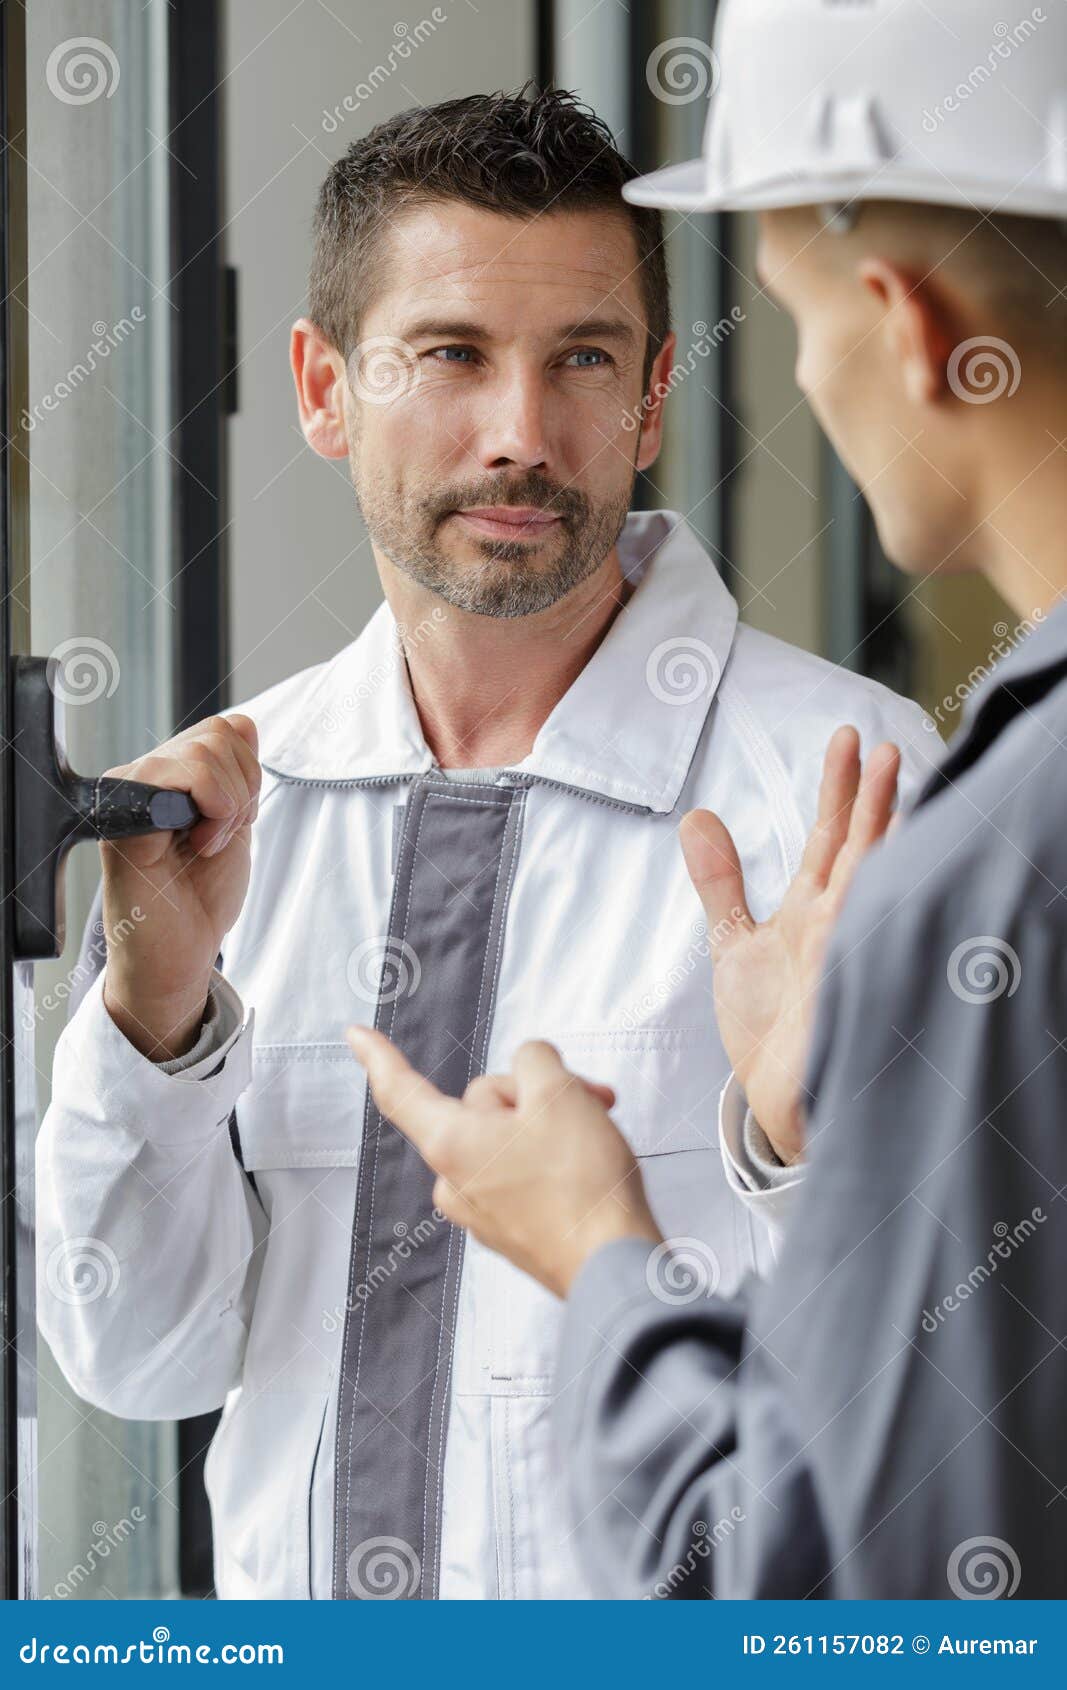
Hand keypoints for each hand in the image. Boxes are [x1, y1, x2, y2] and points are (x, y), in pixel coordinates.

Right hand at [99, 713, 260, 1060]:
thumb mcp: (234, 822)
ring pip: (206, 751)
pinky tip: (199, 847)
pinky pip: (183, 777)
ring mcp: (128, 792)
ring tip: (206, 843)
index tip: (235, 820)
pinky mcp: (125, 817)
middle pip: (218, 734)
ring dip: (228, 806)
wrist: (179, 954)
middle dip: (242, 790)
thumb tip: (244, 723)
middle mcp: (140, 775)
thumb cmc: (200, 897)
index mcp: (165, 773)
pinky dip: (214, 813)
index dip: (247, 774)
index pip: (223, 728)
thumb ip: (236, 773)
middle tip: (220, 836)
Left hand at [346, 1031, 662, 1297]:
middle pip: (483, 1106)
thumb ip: (534, 1061)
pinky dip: (553, 1161)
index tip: (353, 1034)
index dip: (378, 1056)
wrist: (612, 1266)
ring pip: (508, 1138)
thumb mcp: (560, 1092)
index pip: (401, 1091)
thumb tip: (530, 1071)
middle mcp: (454, 1181)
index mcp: (450, 1143)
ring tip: (598, 1133)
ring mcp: (482, 1212)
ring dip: (551, 1125)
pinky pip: (522, 1175)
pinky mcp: (513, 1233)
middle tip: (587, 1098)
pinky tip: (590, 1168)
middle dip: (534, 1094)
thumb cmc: (581, 1181)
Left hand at [680, 725, 900, 1164]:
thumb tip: (695, 817)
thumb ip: (720, 882)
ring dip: (883, 845)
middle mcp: (837, 924)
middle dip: (872, 801)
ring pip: (873, 890)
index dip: (839, 788)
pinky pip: (866, 947)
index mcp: (812, 907)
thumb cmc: (768, 1024)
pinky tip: (883, 872)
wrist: (774, 1099)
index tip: (846, 739)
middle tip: (879, 747)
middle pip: (860, 850)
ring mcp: (845, 957)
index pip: (831, 835)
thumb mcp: (732, 942)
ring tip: (892, 793)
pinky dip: (875, 912)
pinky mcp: (843, 994)